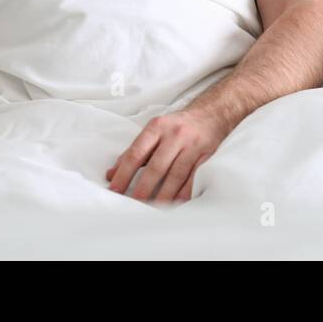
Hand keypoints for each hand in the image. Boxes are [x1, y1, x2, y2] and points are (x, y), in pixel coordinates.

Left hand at [105, 105, 228, 204]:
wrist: (211, 114)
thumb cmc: (177, 126)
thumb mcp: (154, 131)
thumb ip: (133, 152)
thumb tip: (111, 174)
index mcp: (157, 127)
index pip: (136, 153)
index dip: (124, 173)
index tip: (115, 190)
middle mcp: (174, 135)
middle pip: (156, 166)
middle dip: (144, 188)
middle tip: (135, 203)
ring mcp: (192, 145)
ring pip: (176, 174)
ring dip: (164, 194)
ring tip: (154, 208)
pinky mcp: (206, 155)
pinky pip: (194, 177)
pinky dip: (185, 192)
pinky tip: (177, 202)